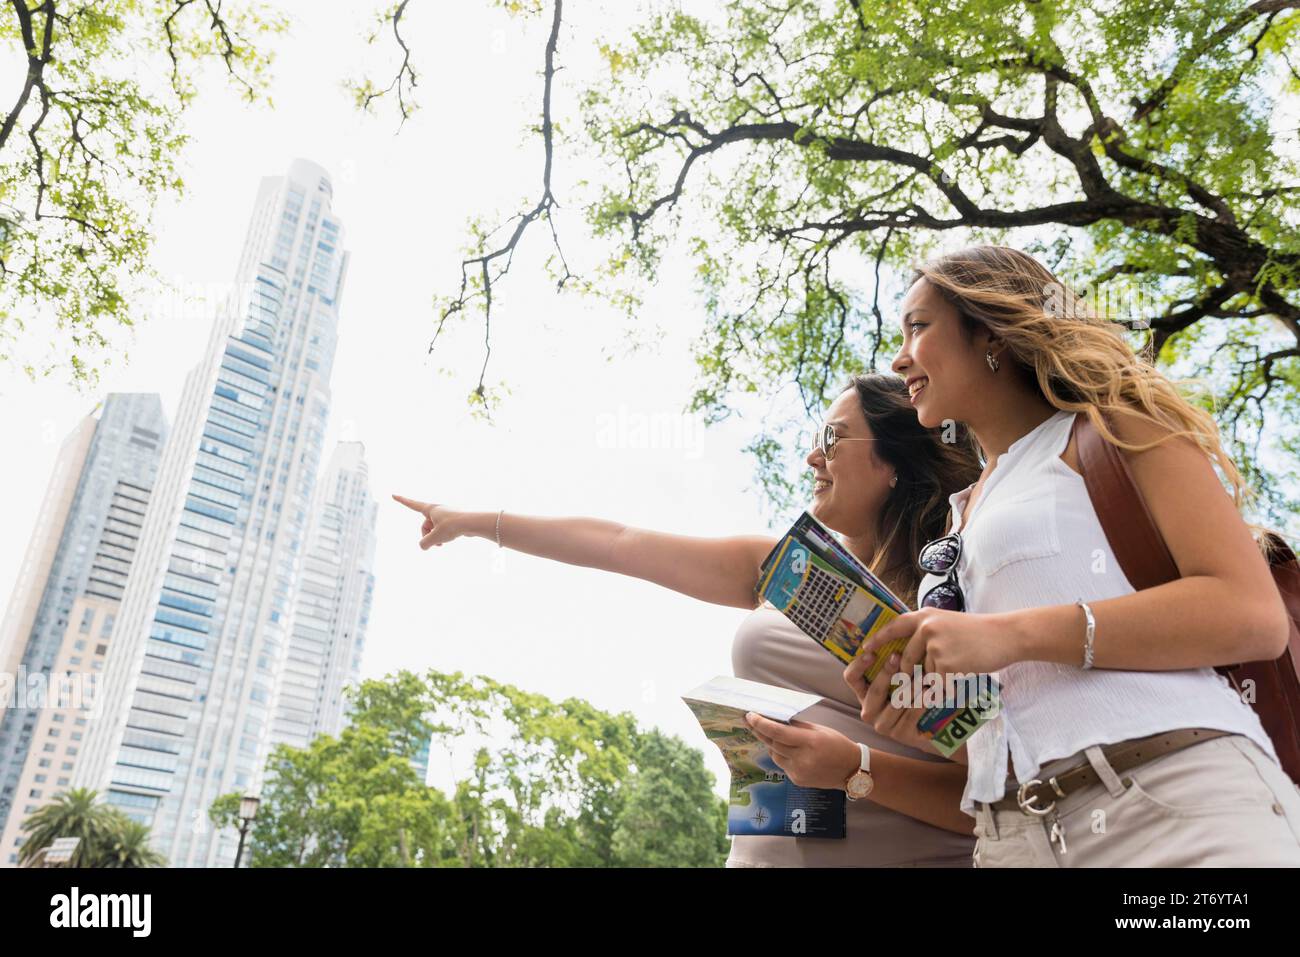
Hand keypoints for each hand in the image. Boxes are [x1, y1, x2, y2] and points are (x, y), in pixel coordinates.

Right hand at [392, 494, 469, 549]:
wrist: (474, 523)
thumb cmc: (453, 526)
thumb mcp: (435, 537)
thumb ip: (424, 543)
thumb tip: (423, 546)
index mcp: (430, 509)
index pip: (412, 504)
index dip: (402, 500)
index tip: (393, 494)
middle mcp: (437, 510)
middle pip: (424, 525)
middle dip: (428, 536)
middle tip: (435, 543)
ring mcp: (445, 515)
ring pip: (434, 530)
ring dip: (436, 538)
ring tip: (444, 542)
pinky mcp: (452, 521)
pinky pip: (442, 531)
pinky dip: (444, 537)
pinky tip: (451, 539)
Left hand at [744, 714, 860, 790]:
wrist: (852, 771)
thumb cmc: (837, 745)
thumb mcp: (819, 730)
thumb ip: (797, 727)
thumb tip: (777, 720)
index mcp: (810, 742)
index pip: (778, 732)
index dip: (761, 724)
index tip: (749, 716)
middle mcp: (803, 759)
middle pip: (773, 744)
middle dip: (760, 732)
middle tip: (750, 721)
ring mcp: (799, 772)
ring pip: (774, 755)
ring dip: (771, 744)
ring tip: (774, 736)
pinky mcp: (797, 780)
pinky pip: (782, 765)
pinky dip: (781, 755)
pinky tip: (788, 751)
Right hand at [845, 650, 942, 754]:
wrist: (932, 728)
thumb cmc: (914, 696)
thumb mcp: (899, 679)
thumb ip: (893, 664)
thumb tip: (893, 641)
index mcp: (864, 694)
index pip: (851, 678)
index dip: (858, 664)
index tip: (872, 653)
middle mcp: (869, 711)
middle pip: (874, 691)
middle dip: (887, 673)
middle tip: (898, 657)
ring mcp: (883, 725)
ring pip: (895, 703)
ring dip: (910, 688)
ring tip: (923, 675)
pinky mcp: (901, 735)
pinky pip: (910, 716)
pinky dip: (921, 702)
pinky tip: (930, 692)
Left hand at [861, 606, 1021, 679]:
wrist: (1005, 635)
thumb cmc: (977, 631)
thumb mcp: (946, 622)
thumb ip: (926, 631)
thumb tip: (904, 650)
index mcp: (925, 616)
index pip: (894, 627)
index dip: (878, 638)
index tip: (865, 649)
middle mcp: (926, 629)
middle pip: (906, 659)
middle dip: (911, 673)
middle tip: (923, 677)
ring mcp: (936, 647)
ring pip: (924, 673)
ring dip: (936, 678)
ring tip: (957, 667)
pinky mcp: (947, 665)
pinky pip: (938, 684)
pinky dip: (946, 687)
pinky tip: (959, 677)